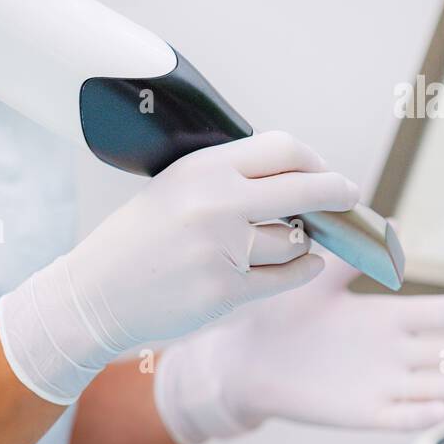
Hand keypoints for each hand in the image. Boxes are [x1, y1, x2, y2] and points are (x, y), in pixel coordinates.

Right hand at [0, 132, 359, 404]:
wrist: (94, 295)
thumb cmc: (140, 239)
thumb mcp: (178, 187)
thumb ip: (233, 178)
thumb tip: (304, 176)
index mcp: (204, 168)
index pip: (285, 148)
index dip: (315, 161)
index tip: (323, 171)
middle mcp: (217, 203)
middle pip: (308, 188)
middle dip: (338, 193)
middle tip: (349, 196)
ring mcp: (224, 248)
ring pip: (298, 238)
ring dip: (304, 240)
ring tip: (288, 240)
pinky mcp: (227, 291)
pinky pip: (289, 275)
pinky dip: (303, 268)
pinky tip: (304, 263)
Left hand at [154, 253, 443, 440]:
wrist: (241, 357)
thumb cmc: (279, 315)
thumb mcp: (318, 277)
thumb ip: (353, 254)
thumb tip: (388, 224)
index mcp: (383, 320)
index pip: (440, 316)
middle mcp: (387, 355)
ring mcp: (375, 385)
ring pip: (434, 386)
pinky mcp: (356, 412)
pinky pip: (393, 416)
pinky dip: (417, 414)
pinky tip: (441, 408)